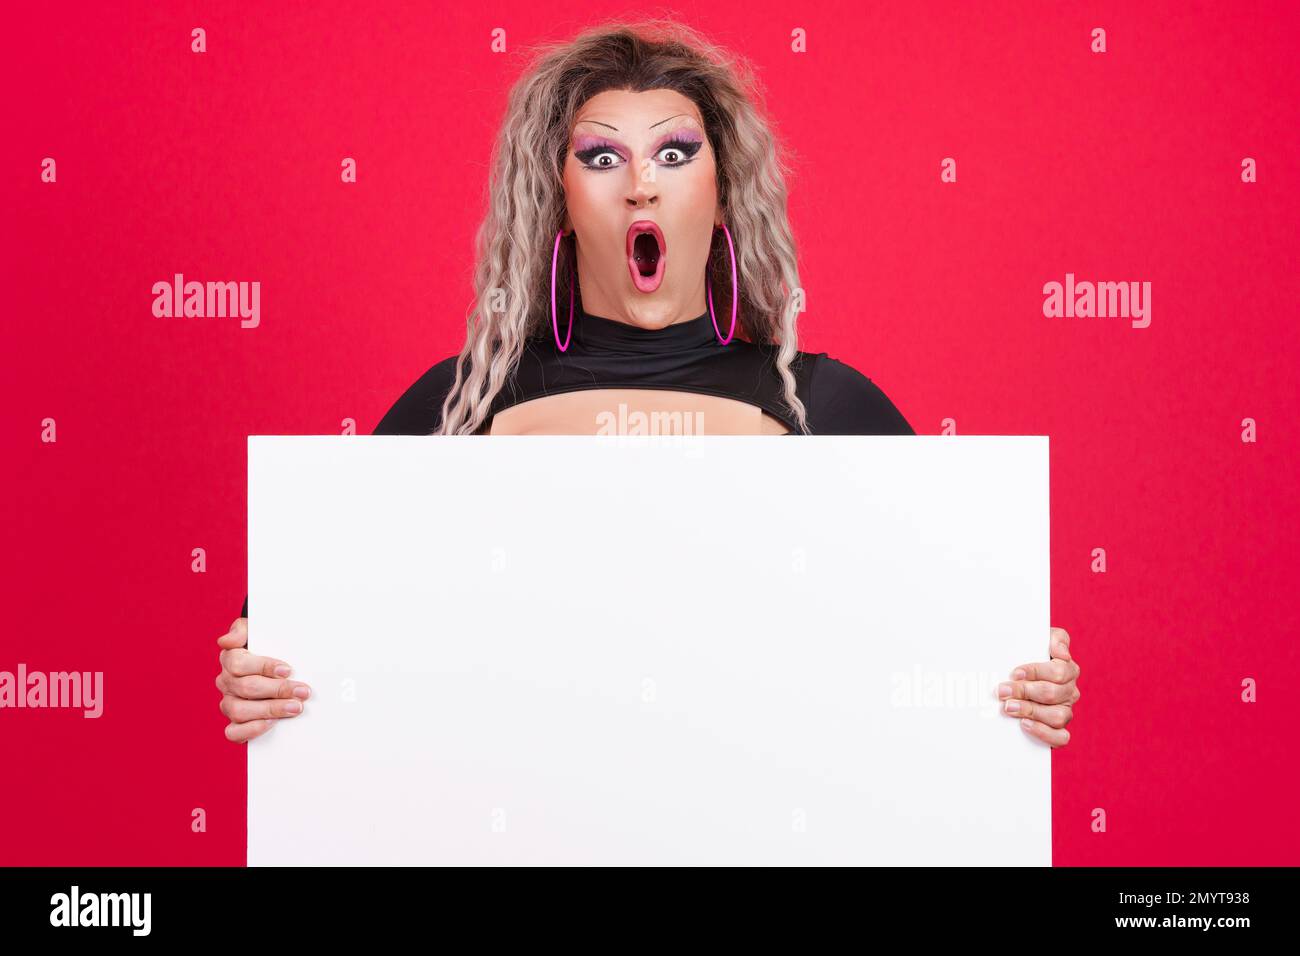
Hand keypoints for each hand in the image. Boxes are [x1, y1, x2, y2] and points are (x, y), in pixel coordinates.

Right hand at [215, 617, 311, 742]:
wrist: (276, 661)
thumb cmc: (266, 646)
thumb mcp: (257, 631)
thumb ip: (242, 629)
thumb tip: (226, 641)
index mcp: (230, 659)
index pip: (238, 664)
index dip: (264, 667)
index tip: (288, 669)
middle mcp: (226, 682)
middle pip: (245, 688)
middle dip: (278, 690)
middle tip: (302, 691)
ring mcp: (229, 703)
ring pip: (239, 711)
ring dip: (271, 710)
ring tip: (295, 707)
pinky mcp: (235, 723)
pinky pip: (233, 733)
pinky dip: (251, 730)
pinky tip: (272, 724)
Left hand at [997, 626, 1078, 747]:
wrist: (1015, 676)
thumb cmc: (1028, 655)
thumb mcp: (1040, 639)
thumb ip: (1056, 638)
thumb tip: (1062, 654)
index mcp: (1068, 669)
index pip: (1058, 671)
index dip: (1035, 672)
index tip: (1014, 673)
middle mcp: (1070, 691)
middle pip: (1053, 694)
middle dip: (1024, 691)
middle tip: (1002, 691)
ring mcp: (1065, 711)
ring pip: (1058, 716)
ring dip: (1031, 712)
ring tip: (1009, 708)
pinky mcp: (1059, 730)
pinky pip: (1061, 737)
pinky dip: (1044, 733)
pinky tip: (1025, 724)